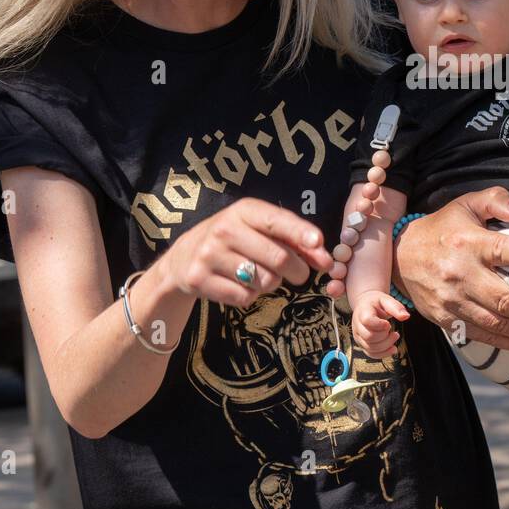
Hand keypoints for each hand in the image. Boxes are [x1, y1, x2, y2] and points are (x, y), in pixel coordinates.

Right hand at [158, 197, 332, 308]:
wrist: (183, 258)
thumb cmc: (234, 240)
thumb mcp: (259, 229)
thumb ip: (294, 240)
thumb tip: (325, 260)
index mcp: (243, 211)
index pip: (277, 221)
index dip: (301, 233)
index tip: (319, 243)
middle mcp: (224, 229)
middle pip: (279, 258)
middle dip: (298, 271)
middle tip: (300, 274)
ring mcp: (210, 255)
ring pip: (264, 281)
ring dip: (271, 283)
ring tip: (258, 273)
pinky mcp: (200, 280)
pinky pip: (245, 297)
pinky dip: (250, 295)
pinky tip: (240, 284)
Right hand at [352, 291, 409, 356]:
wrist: (365, 305)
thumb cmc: (377, 303)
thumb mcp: (386, 299)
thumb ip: (396, 307)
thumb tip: (406, 316)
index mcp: (362, 312)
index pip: (367, 321)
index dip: (380, 325)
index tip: (388, 323)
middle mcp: (357, 325)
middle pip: (369, 337)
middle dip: (385, 337)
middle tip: (395, 332)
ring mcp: (359, 336)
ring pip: (371, 348)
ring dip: (386, 345)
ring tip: (395, 336)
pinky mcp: (362, 344)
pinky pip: (371, 354)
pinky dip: (383, 354)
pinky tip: (393, 349)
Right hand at [393, 185, 508, 350]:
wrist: (400, 255)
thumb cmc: (443, 229)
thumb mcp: (466, 205)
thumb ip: (496, 201)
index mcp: (468, 242)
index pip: (502, 250)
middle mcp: (459, 272)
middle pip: (502, 298)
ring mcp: (451, 299)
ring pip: (494, 322)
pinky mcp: (444, 317)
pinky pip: (479, 334)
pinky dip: (503, 341)